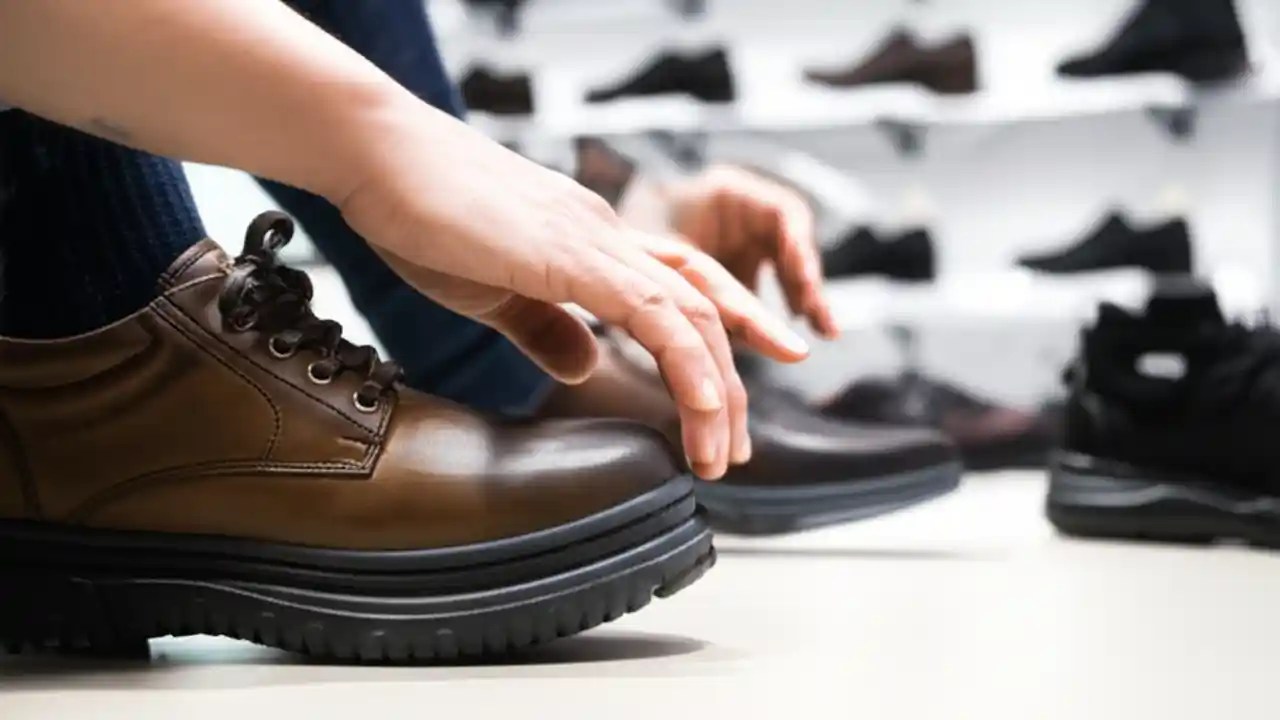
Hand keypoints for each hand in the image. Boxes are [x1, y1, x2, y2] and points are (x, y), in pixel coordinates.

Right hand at [336, 109, 808, 478]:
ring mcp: (594, 238)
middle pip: (700, 308)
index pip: (678, 289)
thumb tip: (587, 368)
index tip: (734, 399)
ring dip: (718, 388)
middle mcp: (607, 234)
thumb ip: (544, 327)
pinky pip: (651, 312)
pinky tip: (705, 407)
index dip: (721, 336)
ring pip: (690, 314)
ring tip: (723, 451)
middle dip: (731, 383)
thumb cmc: (419, 210)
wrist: (374, 151)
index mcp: (589, 241)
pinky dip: (687, 363)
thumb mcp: (490, 288)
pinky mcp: (570, 253)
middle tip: (737, 449)